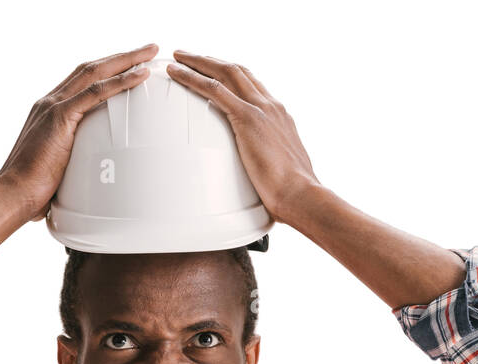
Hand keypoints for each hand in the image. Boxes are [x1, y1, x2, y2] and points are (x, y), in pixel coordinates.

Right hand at [0, 43, 157, 222]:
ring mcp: (53, 107)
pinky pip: (95, 93)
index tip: (128, 64)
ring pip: (94, 72)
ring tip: (150, 52)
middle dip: (120, 56)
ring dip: (125, 60)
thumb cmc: (32, 191)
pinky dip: (119, 82)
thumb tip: (87, 179)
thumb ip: (71, 163)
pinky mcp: (60, 118)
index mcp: (48, 112)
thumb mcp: (55, 170)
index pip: (80, 81)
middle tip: (148, 49)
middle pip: (90, 68)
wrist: (12, 194)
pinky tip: (139, 75)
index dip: (105, 70)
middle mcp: (49, 102)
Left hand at [166, 51, 321, 229]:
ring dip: (198, 62)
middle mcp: (271, 105)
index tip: (214, 69)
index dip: (231, 74)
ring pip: (225, 72)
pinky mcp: (248, 119)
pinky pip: (214, 90)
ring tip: (178, 57)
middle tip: (189, 55)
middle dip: (212, 61)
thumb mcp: (281, 168)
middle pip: (237, 71)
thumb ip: (270, 161)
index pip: (253, 84)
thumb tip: (262, 172)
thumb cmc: (291, 192)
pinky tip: (176, 73)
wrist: (301, 194)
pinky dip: (192, 78)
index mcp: (279, 115)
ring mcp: (260, 109)